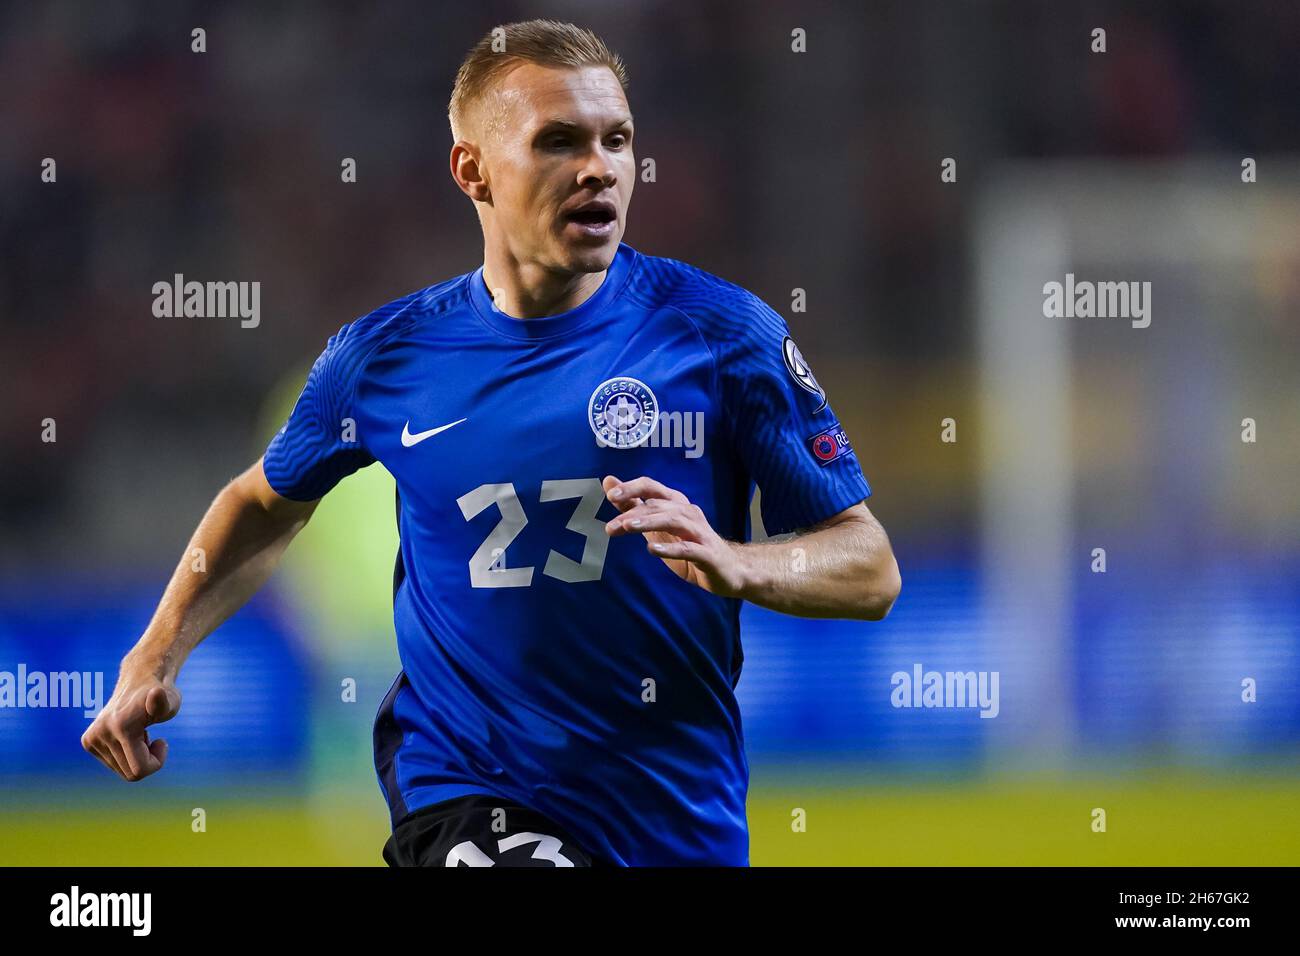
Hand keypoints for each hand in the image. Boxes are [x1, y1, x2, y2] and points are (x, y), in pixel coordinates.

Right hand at [82, 661, 180, 781]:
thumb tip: (157, 693)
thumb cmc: (162, 694)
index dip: (157, 761)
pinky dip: (126, 754)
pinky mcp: (88, 741)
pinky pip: (113, 765)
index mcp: (121, 727)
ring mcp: (91, 739)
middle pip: (130, 774)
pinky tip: (130, 734)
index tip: (162, 742)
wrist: (140, 681)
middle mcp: (100, 734)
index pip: (139, 770)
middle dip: (146, 759)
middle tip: (151, 737)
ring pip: (121, 771)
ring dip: (136, 756)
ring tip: (139, 733)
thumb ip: (165, 702)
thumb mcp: (171, 700)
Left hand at [602, 474, 748, 597]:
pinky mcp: (707, 553)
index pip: (651, 487)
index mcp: (675, 504)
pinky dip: (671, 548)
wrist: (729, 571)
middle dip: (632, 513)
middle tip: (611, 525)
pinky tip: (653, 550)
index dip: (631, 488)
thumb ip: (633, 506)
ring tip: (628, 527)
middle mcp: (688, 513)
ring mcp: (699, 532)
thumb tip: (608, 482)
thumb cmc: (690, 546)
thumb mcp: (657, 527)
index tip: (610, 494)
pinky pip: (689, 548)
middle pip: (658, 504)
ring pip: (673, 520)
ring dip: (649, 522)